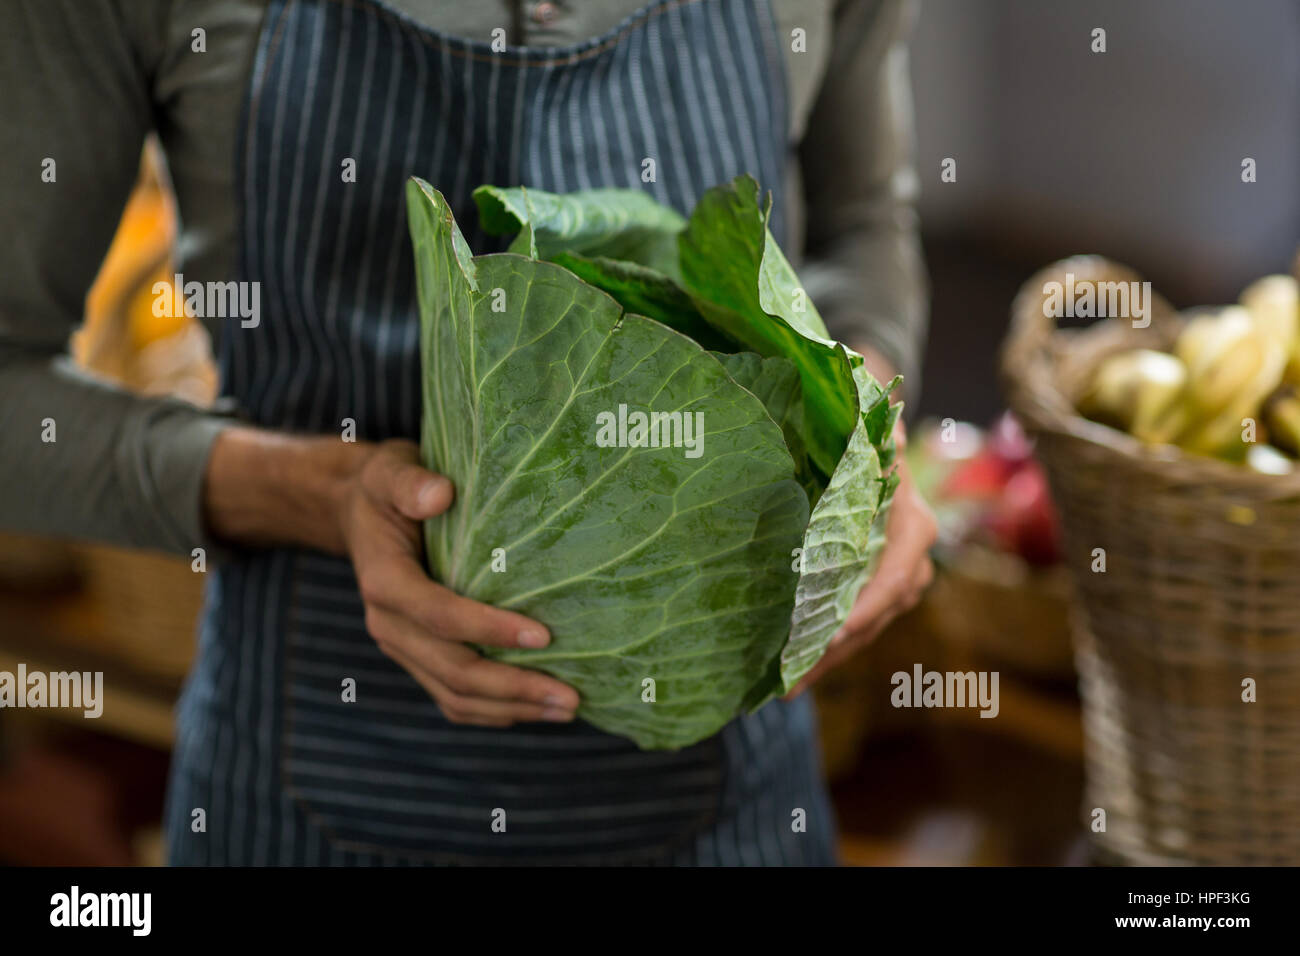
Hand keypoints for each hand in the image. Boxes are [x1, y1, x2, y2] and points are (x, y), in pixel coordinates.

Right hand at [204, 429, 579, 726]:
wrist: (359, 513)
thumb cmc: (386, 488)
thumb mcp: (391, 471)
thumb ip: (410, 482)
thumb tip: (440, 495)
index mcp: (385, 583)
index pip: (440, 616)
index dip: (489, 629)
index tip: (544, 635)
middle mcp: (389, 625)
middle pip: (453, 671)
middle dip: (513, 687)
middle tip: (571, 696)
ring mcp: (403, 647)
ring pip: (456, 696)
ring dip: (511, 708)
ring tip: (567, 709)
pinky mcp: (418, 659)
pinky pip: (454, 698)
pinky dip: (494, 711)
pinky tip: (535, 708)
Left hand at [785, 421, 935, 696]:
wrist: (878, 444)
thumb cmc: (866, 439)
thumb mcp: (868, 433)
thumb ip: (874, 436)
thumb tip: (888, 435)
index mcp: (913, 528)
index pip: (892, 580)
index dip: (862, 612)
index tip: (829, 639)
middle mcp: (912, 562)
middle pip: (874, 618)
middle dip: (834, 653)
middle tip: (791, 683)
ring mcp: (897, 581)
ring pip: (864, 630)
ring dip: (827, 660)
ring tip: (784, 689)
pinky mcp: (876, 590)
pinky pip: (854, 624)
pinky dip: (827, 648)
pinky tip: (793, 669)